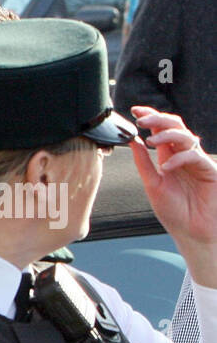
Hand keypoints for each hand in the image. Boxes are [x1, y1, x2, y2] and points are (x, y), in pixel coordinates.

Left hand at [130, 107, 216, 285]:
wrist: (192, 232)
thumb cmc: (174, 212)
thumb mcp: (152, 185)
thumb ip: (143, 163)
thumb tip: (132, 141)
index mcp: (169, 157)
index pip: (161, 130)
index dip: (151, 117)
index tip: (135, 110)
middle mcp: (184, 156)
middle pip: (176, 127)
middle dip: (159, 119)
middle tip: (142, 118)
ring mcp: (198, 162)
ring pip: (186, 137)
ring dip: (168, 134)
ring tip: (152, 140)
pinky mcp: (210, 171)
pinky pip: (195, 156)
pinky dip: (179, 158)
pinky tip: (167, 167)